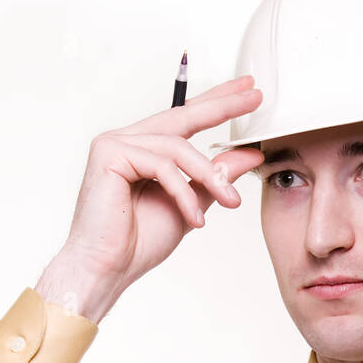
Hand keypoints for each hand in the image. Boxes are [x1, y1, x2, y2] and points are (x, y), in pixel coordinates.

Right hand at [38, 75, 265, 320]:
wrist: (108, 269)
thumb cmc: (139, 243)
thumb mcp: (192, 204)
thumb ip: (216, 177)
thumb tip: (249, 153)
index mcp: (145, 149)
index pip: (184, 119)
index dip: (217, 104)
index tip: (248, 92)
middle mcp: (128, 140)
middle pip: (181, 115)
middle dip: (221, 106)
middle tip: (254, 96)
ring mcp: (115, 143)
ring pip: (177, 147)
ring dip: (209, 176)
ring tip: (230, 202)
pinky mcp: (109, 154)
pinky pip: (161, 165)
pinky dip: (183, 193)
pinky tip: (194, 218)